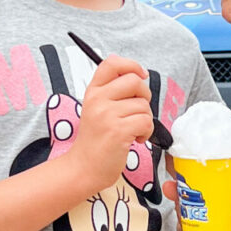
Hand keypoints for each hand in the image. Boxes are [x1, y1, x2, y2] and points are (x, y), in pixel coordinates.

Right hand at [76, 56, 153, 179]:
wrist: (84, 168)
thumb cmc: (95, 141)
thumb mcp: (96, 109)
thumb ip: (111, 91)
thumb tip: (135, 73)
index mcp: (93, 91)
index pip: (112, 63)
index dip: (132, 65)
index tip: (141, 75)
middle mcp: (98, 99)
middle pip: (135, 81)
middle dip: (145, 96)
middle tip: (138, 111)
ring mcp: (107, 115)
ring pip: (144, 105)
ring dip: (145, 119)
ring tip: (133, 130)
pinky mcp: (118, 131)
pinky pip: (146, 122)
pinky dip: (146, 132)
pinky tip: (136, 139)